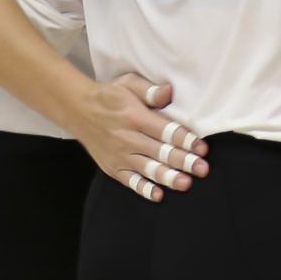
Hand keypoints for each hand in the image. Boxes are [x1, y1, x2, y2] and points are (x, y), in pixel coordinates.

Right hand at [66, 74, 209, 200]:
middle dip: (184, 162)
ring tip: (186, 184)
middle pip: (160, 152)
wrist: (77, 110)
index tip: (201, 148)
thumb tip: (169, 91)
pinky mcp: (112, 167)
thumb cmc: (110, 96)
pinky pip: (130, 181)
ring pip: (148, 169)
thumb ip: (150, 90)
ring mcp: (119, 155)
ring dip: (168, 178)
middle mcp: (128, 138)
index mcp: (135, 117)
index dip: (184, 139)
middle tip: (202, 169)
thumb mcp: (129, 84)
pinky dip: (143, 189)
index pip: (164, 130)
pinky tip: (158, 195)